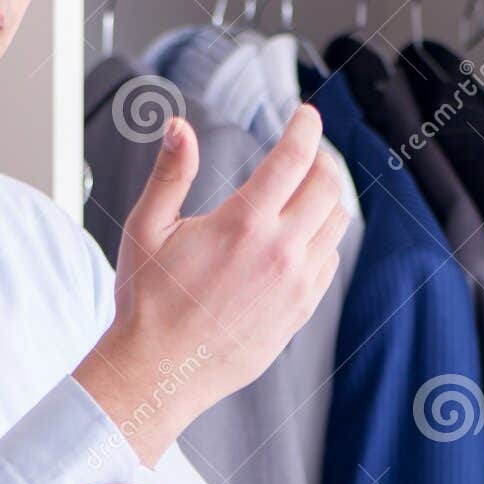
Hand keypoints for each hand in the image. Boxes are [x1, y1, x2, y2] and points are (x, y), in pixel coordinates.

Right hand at [74, 104, 349, 465]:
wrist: (161, 369)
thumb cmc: (147, 300)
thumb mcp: (147, 228)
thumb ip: (170, 173)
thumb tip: (179, 126)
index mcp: (243, 224)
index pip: (294, 158)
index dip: (305, 127)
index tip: (305, 114)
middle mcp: (279, 251)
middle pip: (327, 186)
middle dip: (320, 159)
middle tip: (306, 152)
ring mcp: (296, 283)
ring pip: (335, 223)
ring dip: (326, 197)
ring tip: (305, 190)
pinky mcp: (301, 310)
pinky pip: (328, 261)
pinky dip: (322, 238)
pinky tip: (299, 236)